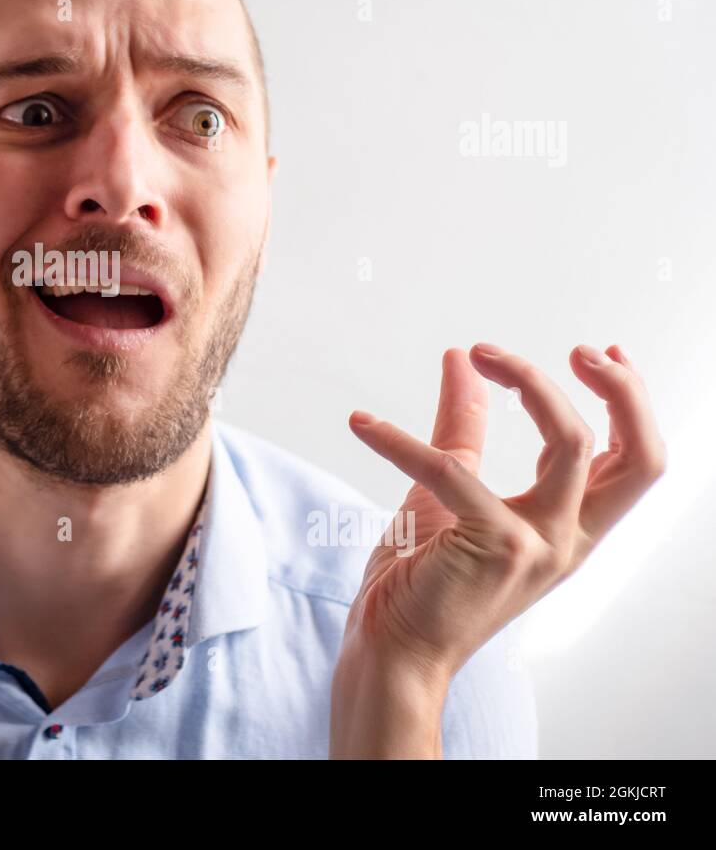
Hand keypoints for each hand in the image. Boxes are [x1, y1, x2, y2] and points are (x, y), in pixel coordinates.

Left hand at [342, 343, 665, 683]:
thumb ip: (463, 428)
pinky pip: (452, 468)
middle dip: (623, 392)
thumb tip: (462, 362)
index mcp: (566, 527)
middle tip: (579, 350)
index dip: (630, 402)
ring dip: (531, 384)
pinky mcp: (492, 547)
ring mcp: (537, 545)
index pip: (632, 462)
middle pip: (639, 456)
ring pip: (572, 444)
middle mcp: (566, 539)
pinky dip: (400, 439)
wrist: (392, 650)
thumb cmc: (421, 580)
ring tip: (481, 353)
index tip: (602, 353)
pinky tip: (361, 424)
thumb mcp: (446, 491)